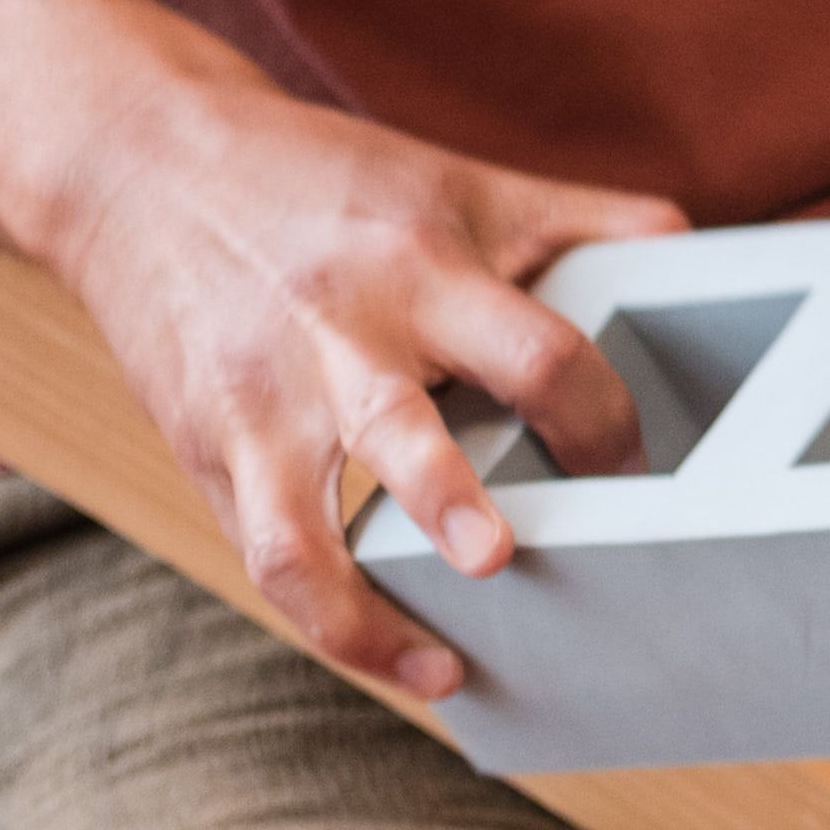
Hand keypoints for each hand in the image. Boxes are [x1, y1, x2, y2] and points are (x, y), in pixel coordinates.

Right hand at [43, 81, 690, 702]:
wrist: (139, 163)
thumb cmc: (322, 181)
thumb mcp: (454, 181)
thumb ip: (577, 218)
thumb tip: (690, 245)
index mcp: (422, 267)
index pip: (532, 350)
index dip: (595, 416)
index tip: (633, 466)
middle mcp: (337, 339)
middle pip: (398, 428)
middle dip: (447, 500)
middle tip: (501, 560)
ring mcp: (261, 405)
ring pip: (295, 526)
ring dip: (362, 607)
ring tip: (441, 665)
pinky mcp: (209, 452)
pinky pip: (261, 556)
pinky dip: (325, 621)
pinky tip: (392, 656)